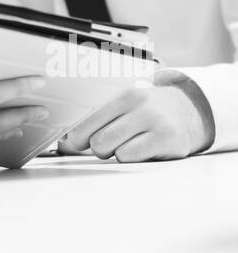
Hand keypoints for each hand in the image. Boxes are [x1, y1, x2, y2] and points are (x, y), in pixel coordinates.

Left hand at [62, 73, 214, 161]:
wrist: (188, 112)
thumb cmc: (147, 112)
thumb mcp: (125, 106)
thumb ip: (98, 119)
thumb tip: (64, 141)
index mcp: (123, 94)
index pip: (87, 119)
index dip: (77, 136)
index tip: (76, 142)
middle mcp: (139, 104)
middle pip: (97, 138)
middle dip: (97, 147)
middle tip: (107, 144)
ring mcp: (154, 121)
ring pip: (111, 148)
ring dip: (114, 153)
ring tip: (126, 145)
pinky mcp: (167, 140)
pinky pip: (130, 156)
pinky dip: (131, 158)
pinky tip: (141, 149)